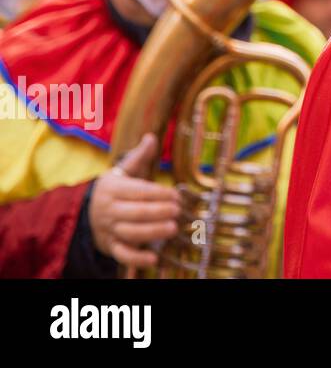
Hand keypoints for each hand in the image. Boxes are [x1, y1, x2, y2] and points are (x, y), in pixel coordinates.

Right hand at [89, 133, 180, 268]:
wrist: (85, 213)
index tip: (176, 195)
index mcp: (114, 189)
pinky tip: (154, 258)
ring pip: (130, 232)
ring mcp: (109, 229)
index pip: (138, 191)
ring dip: (153, 232)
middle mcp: (109, 210)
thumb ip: (138, 156)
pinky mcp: (110, 246)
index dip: (158, 193)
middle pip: (135, 212)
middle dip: (158, 212)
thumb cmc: (114, 189)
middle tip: (178, 211)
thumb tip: (151, 137)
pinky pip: (122, 254)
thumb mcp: (122, 171)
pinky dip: (136, 258)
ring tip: (173, 228)